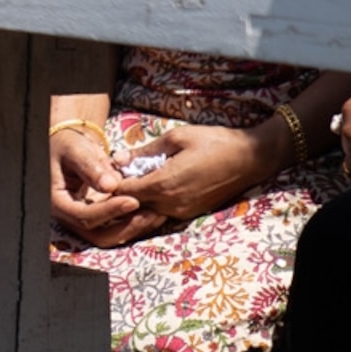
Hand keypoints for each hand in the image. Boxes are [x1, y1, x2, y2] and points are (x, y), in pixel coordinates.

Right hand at [49, 125, 147, 247]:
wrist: (68, 148)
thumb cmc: (67, 145)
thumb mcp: (75, 150)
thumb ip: (90, 166)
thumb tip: (111, 185)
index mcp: (57, 202)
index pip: (83, 216)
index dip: (109, 211)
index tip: (133, 200)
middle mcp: (69, 217)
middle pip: (98, 235)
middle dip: (127, 227)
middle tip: (151, 213)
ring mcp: (84, 221)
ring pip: (110, 237)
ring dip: (134, 229)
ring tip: (156, 214)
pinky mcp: (98, 220)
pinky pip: (116, 229)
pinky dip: (134, 224)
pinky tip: (152, 212)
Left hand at [99, 121, 278, 229]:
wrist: (250, 158)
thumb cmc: (213, 142)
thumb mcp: (176, 138)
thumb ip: (145, 151)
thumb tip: (119, 159)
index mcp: (165, 184)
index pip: (125, 191)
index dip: (110, 183)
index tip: (101, 174)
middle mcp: (172, 204)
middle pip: (134, 206)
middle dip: (119, 195)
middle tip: (106, 182)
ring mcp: (183, 212)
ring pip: (148, 212)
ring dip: (135, 201)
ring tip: (124, 185)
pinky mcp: (192, 213)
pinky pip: (163, 212)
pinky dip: (151, 204)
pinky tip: (146, 189)